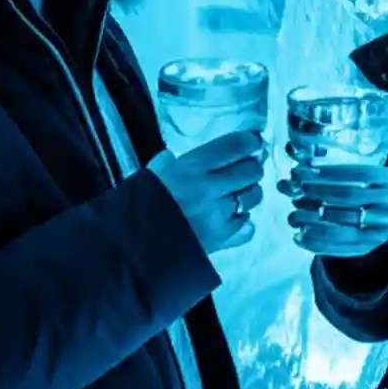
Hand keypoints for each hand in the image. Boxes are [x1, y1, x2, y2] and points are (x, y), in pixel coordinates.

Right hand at [149, 130, 265, 253]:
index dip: (250, 142)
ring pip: (253, 197)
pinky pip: (246, 227)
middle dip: (252, 168)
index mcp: (193, 167)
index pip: (234, 146)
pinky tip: (236, 221)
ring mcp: (220, 215)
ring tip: (241, 195)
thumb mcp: (151, 174)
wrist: (133, 246)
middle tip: (248, 170)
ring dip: (250, 194)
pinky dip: (244, 223)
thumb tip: (173, 157)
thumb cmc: (139, 205)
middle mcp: (212, 188)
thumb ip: (168, 163)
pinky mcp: (222, 239)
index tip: (254, 142)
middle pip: (251, 171)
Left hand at [276, 164, 387, 257]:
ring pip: (342, 225)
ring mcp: (381, 226)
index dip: (327, 173)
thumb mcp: (379, 173)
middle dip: (316, 195)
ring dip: (313, 222)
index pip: (355, 174)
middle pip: (346, 198)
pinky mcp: (373, 244)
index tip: (303, 172)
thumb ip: (348, 173)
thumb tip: (305, 169)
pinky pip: (343, 247)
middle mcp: (386, 203)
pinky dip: (318, 244)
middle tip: (294, 193)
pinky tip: (300, 238)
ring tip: (293, 217)